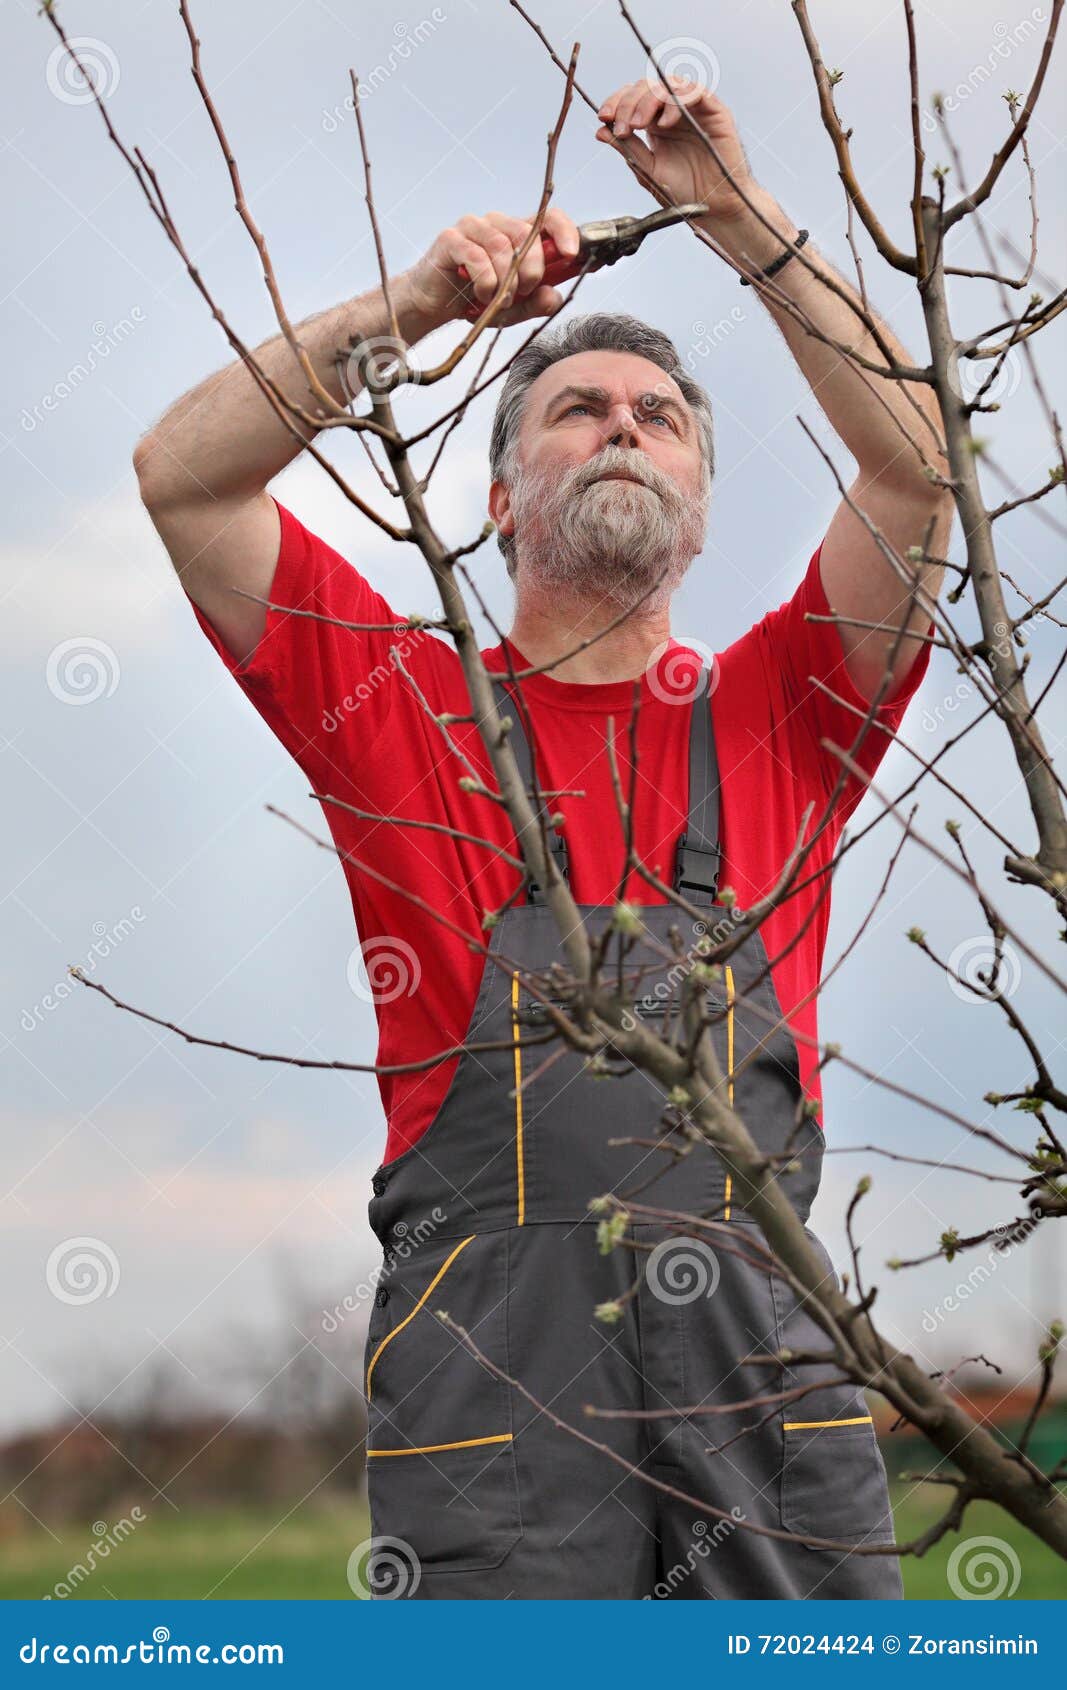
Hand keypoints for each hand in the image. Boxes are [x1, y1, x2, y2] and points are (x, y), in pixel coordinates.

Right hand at [401, 207, 581, 327]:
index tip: (571, 254)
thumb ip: (536, 303)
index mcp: (517, 234)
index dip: (565, 231)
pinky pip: (477, 257)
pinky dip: (485, 283)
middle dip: (532, 270)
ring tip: (499, 300)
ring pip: (502, 246)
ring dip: (506, 281)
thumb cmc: (474, 299)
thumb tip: (554, 296)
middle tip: (523, 293)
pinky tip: (481, 296)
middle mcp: (497, 223)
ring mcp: (473, 227)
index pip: (549, 218)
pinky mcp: (451, 239)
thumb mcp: (513, 308)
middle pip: (527, 233)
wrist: (433, 304)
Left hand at [596, 78, 756, 223]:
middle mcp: (673, 112)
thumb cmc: (685, 192)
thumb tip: (601, 131)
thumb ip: (627, 149)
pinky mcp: (714, 111)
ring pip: (668, 84)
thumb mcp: (648, 171)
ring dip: (648, 100)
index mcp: (655, 123)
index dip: (616, 101)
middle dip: (629, 103)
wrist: (714, 208)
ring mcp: (694, 109)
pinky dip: (676, 101)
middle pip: (647, 86)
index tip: (604, 117)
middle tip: (623, 126)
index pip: (632, 98)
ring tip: (639, 124)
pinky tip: (665, 123)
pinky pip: (695, 92)